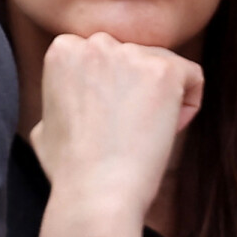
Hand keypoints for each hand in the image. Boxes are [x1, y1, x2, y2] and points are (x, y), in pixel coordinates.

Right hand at [30, 32, 202, 230]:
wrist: (95, 192)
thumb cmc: (69, 168)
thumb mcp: (45, 122)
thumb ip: (62, 96)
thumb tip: (74, 98)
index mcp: (63, 50)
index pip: (101, 54)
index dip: (107, 89)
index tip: (106, 119)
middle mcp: (95, 43)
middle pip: (131, 54)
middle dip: (134, 86)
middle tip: (127, 126)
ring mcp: (131, 55)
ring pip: (161, 64)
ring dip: (159, 96)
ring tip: (143, 133)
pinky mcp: (164, 72)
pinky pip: (192, 76)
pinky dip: (187, 104)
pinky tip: (167, 130)